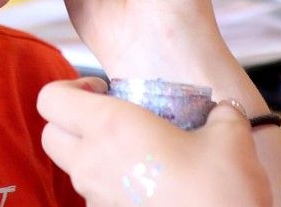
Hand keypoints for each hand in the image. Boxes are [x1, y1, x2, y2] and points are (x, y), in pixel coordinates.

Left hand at [37, 78, 271, 206]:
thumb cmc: (220, 190)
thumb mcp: (229, 136)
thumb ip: (220, 114)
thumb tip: (222, 111)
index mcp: (109, 127)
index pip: (50, 98)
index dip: (71, 86)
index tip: (105, 89)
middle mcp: (92, 163)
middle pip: (51, 135)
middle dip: (71, 120)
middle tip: (111, 116)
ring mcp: (96, 199)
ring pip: (72, 169)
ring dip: (91, 154)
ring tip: (136, 152)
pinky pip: (96, 196)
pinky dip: (111, 184)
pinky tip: (149, 184)